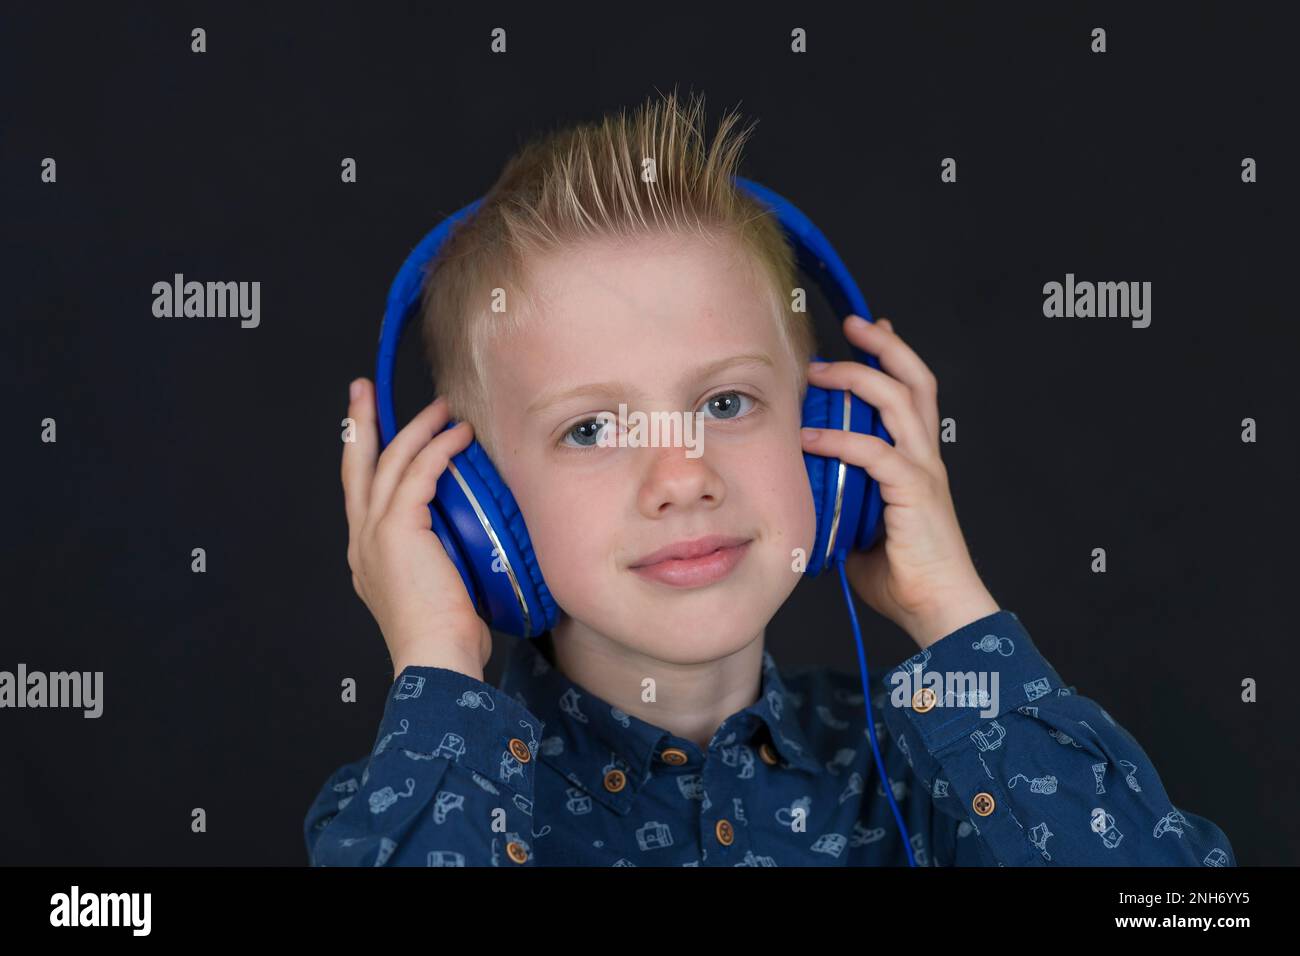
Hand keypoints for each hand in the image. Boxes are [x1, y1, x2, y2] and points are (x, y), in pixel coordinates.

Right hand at [341, 378, 492, 681]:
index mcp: (369, 557)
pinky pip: (419, 473)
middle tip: (362, 391)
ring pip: (390, 462)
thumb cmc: (445, 639)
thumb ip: (442, 561)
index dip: (368, 459)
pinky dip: (438, 449)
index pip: (364, 495)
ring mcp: (375, 533)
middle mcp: (363, 541)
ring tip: (441, 408)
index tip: (373, 430)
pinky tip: (457, 435)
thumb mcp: (439, 590)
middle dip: (359, 424)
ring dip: (416, 428)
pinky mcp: (397, 528)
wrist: (436, 658)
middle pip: (356, 467)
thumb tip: (469, 544)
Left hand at [801, 316, 998, 648]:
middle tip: (850, 325)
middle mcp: (925, 457)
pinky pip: (873, 452)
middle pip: (914, 380)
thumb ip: (842, 500)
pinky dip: (839, 439)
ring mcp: (922, 471)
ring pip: (897, 401)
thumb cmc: (903, 577)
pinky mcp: (915, 492)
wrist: (937, 610)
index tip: (863, 333)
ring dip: (856, 377)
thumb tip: (808, 491)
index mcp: (916, 462)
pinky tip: (809, 437)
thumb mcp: (860, 528)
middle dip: (882, 345)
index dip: (891, 358)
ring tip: (820, 370)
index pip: (909, 394)